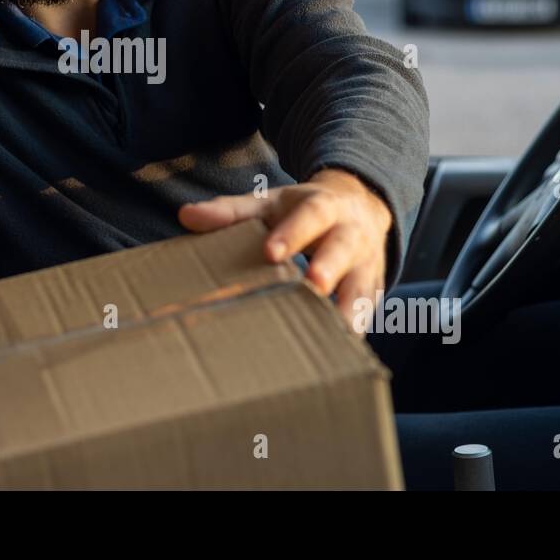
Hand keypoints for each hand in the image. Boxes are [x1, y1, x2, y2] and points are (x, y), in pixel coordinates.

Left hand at [178, 168, 391, 329]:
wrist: (360, 204)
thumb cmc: (302, 209)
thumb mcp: (270, 203)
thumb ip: (231, 211)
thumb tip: (186, 216)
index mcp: (324, 206)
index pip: (310, 215)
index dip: (292, 233)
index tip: (271, 252)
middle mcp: (352, 234)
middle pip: (343, 249)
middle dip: (329, 267)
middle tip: (313, 285)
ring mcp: (367, 264)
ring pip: (363, 287)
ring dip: (350, 310)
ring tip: (335, 337)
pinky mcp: (373, 290)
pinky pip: (368, 313)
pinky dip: (355, 333)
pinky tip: (339, 357)